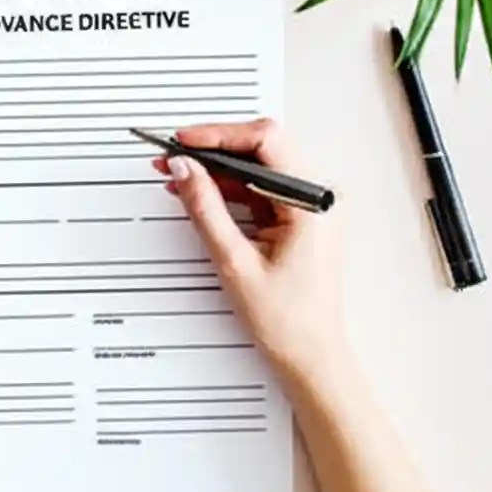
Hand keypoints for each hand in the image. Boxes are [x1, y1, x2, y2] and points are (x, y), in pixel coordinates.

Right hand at [155, 119, 344, 372]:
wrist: (311, 357)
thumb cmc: (288, 322)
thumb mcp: (235, 262)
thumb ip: (206, 209)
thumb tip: (185, 170)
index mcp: (312, 204)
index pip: (266, 142)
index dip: (219, 134)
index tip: (185, 141)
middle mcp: (317, 199)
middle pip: (262, 149)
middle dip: (214, 149)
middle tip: (174, 155)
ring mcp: (308, 209)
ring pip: (257, 168)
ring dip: (217, 169)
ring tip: (178, 174)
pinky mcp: (296, 220)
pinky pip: (259, 190)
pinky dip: (228, 189)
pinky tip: (199, 192)